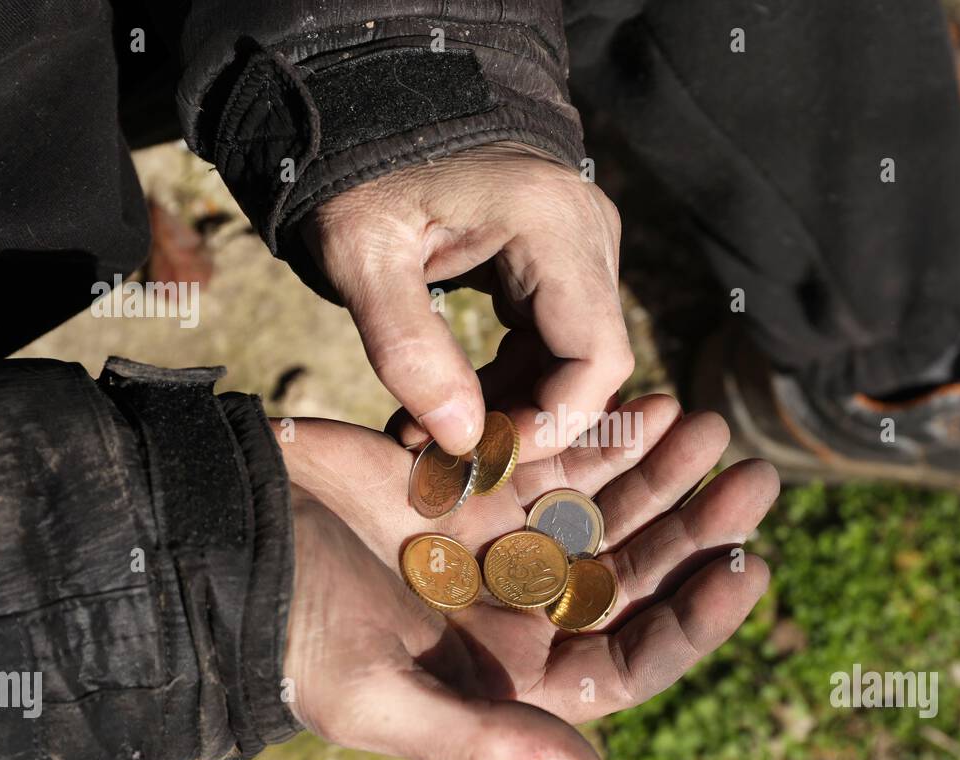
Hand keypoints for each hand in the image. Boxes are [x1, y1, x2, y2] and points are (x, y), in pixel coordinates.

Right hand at [277, 396, 778, 759]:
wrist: (223, 544)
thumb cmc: (293, 633)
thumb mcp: (381, 701)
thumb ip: (486, 738)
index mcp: (513, 676)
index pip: (631, 655)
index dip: (695, 619)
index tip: (747, 564)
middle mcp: (521, 610)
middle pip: (634, 571)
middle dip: (695, 526)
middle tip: (754, 476)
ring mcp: (504, 540)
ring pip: (606, 506)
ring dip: (660, 470)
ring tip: (708, 423)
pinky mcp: (478, 481)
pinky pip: (558, 455)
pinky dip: (600, 432)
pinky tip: (644, 403)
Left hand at [303, 142, 631, 458]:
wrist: (377, 102)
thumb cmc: (363, 167)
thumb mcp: (362, 255)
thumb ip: (407, 348)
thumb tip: (463, 440)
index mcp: (550, 223)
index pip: (597, 356)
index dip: (556, 422)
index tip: (487, 455)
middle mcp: (586, 231)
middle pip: (590, 363)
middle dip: (526, 421)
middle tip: (452, 457)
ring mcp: (579, 242)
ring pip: (573, 357)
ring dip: (512, 405)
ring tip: (431, 434)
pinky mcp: (560, 256)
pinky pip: (552, 337)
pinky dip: (508, 377)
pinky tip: (448, 401)